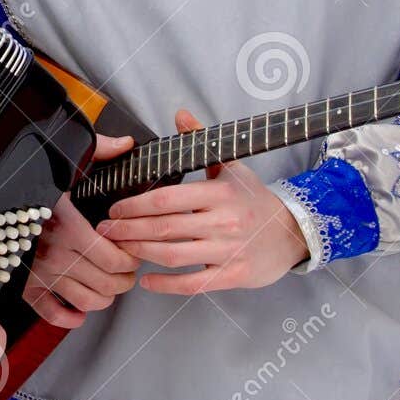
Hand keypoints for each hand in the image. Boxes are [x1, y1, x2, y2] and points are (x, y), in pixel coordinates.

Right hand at [22, 130, 142, 327]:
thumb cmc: (23, 179)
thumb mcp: (61, 158)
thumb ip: (98, 150)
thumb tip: (125, 145)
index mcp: (68, 226)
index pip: (115, 259)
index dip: (132, 259)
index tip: (133, 250)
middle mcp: (56, 254)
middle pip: (108, 284)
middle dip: (125, 279)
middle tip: (127, 269)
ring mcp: (40, 272)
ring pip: (87, 301)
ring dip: (105, 297)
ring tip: (108, 284)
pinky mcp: (25, 285)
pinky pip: (50, 313)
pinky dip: (69, 317)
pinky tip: (79, 310)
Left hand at [95, 109, 309, 293]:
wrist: (292, 233)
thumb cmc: (255, 199)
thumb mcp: (231, 166)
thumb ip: (200, 142)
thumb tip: (179, 115)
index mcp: (219, 192)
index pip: (167, 198)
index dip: (135, 204)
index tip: (116, 208)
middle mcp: (223, 222)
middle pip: (164, 227)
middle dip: (128, 229)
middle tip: (106, 230)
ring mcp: (228, 251)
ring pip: (173, 254)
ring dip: (140, 252)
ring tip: (120, 248)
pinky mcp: (233, 276)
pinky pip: (193, 283)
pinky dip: (165, 285)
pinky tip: (145, 280)